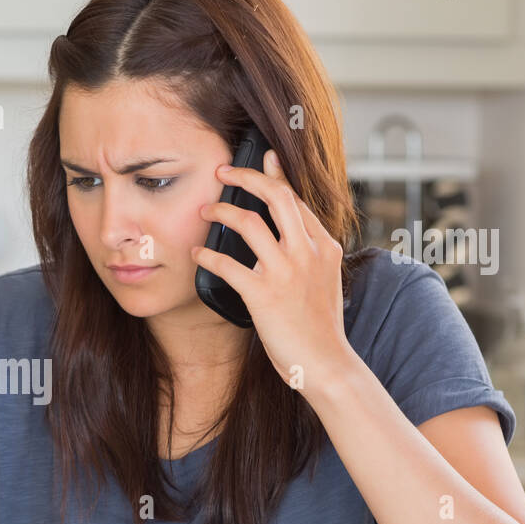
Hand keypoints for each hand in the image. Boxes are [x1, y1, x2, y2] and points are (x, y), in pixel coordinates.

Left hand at [190, 150, 357, 394]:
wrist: (327, 364)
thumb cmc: (320, 329)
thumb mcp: (325, 282)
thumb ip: (310, 257)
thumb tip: (288, 240)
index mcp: (324, 248)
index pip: (297, 201)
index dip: (276, 177)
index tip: (262, 159)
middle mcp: (307, 253)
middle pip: (276, 197)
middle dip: (247, 177)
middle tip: (222, 172)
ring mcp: (286, 272)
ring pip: (250, 222)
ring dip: (221, 212)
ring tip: (204, 211)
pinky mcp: (264, 294)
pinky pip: (228, 264)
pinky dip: (207, 255)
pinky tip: (197, 254)